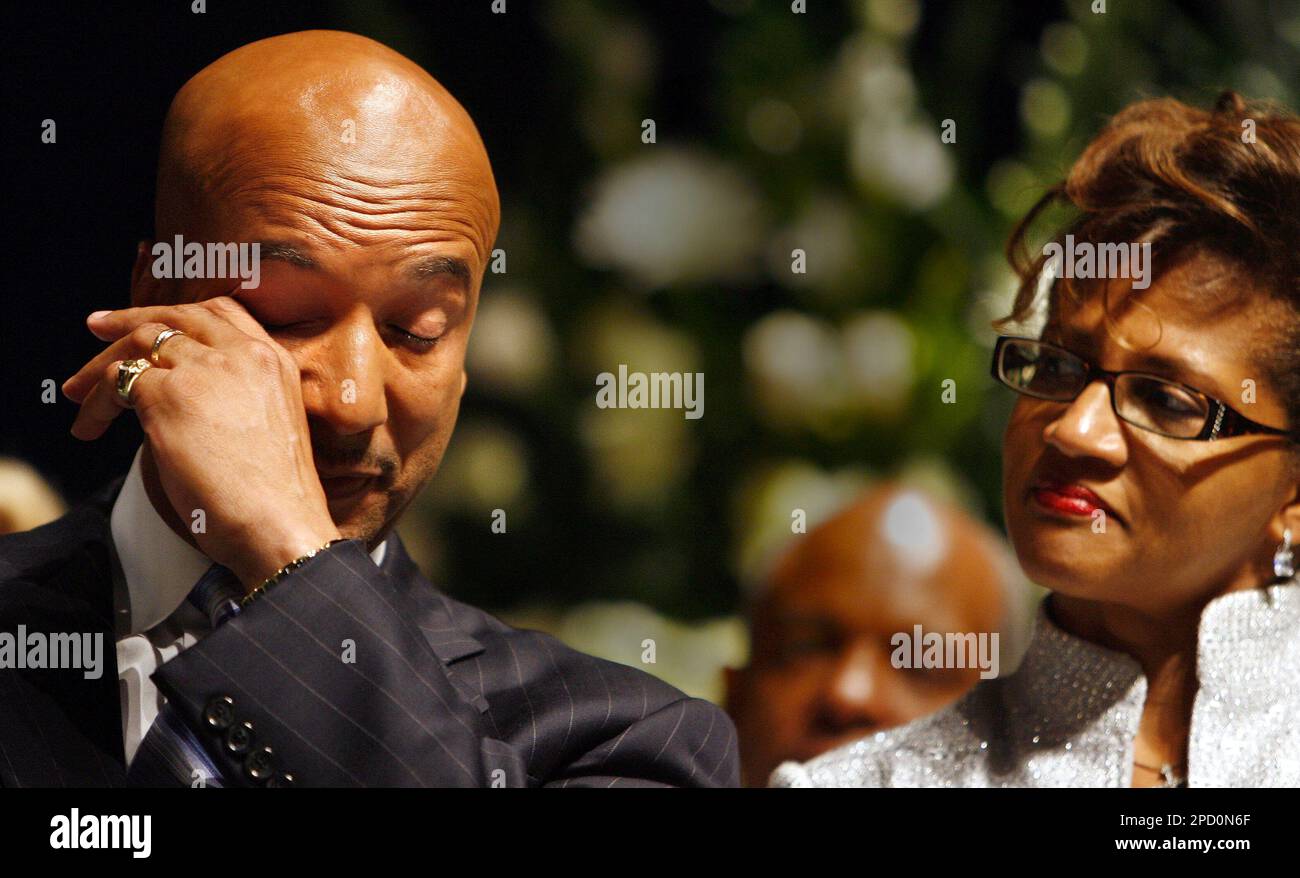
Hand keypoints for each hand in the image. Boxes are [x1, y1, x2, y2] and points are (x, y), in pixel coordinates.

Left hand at [63, 296, 341, 589]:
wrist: (279, 520)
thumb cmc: (276, 496)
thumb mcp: (265, 427)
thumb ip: (229, 398)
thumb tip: (176, 400)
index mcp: (274, 360)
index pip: (223, 312)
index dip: (180, 314)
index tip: (149, 319)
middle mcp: (243, 353)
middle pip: (175, 317)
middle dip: (129, 320)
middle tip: (96, 329)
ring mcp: (206, 369)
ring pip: (139, 343)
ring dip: (100, 367)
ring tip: (77, 393)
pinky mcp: (169, 394)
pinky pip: (118, 382)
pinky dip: (95, 404)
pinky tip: (89, 427)